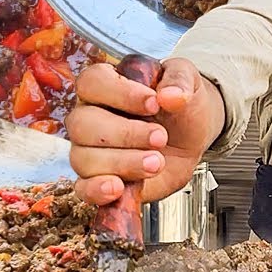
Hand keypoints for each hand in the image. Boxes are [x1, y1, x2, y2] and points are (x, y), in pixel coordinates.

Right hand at [66, 57, 223, 204]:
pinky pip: (82, 188)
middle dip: (124, 134)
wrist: (189, 139)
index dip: (120, 94)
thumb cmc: (178, 107)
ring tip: (156, 162)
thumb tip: (170, 95)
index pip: (91, 82)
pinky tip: (117, 188)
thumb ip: (180, 80)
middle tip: (160, 137)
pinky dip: (96, 190)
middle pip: (82, 124)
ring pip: (84, 158)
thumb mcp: (187, 81)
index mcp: (103, 85)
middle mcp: (89, 117)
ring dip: (122, 163)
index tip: (153, 104)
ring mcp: (90, 151)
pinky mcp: (99, 180)